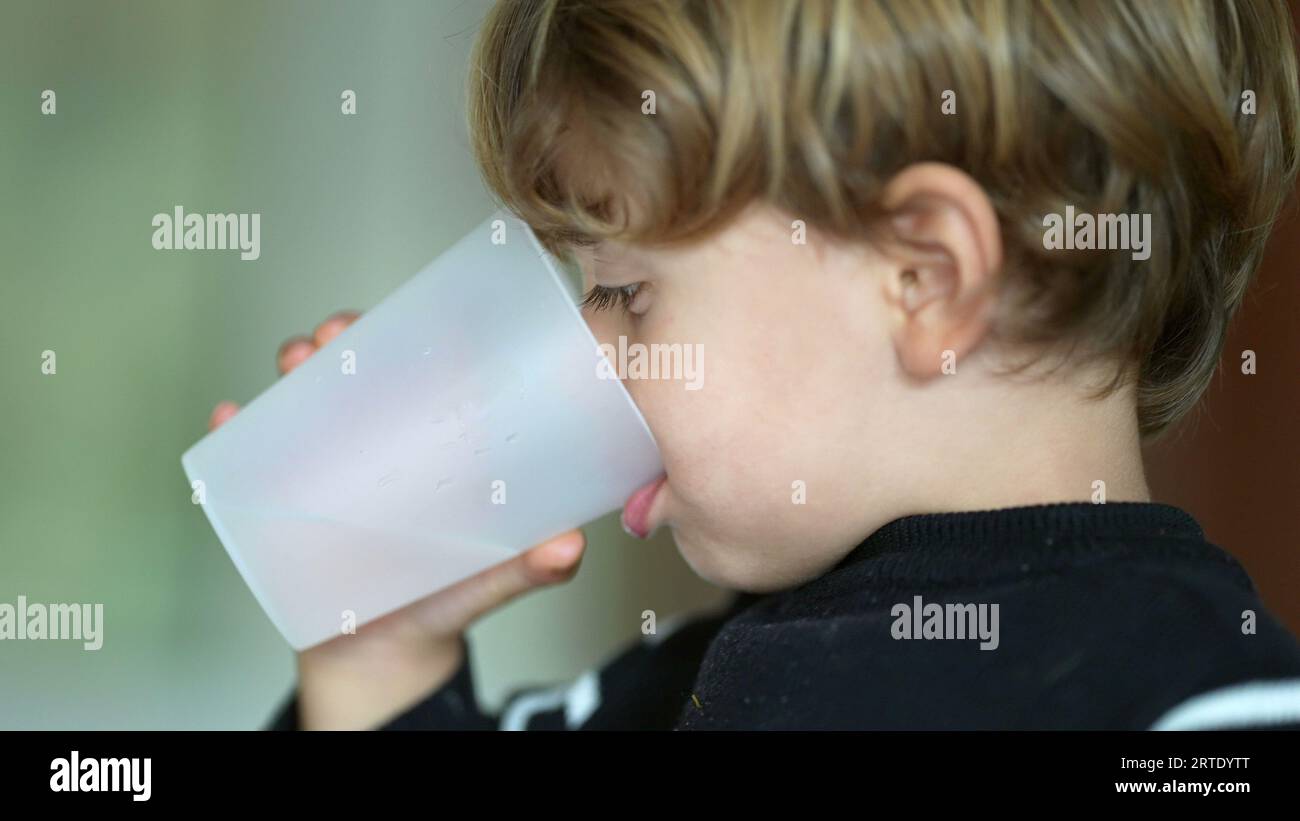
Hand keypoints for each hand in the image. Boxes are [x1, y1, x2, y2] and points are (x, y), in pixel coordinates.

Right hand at [208, 311, 586, 728]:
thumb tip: (569, 545)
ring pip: (303, 399)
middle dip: (343, 339)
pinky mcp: (283, 498)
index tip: (410, 317)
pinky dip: (235, 432)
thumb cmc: (446, 595)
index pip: (425, 371)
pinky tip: (229, 416)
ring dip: (293, 370)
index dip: (416, 336)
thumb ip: (530, 566)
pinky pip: (250, 456)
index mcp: (434, 444)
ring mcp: (326, 465)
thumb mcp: (491, 577)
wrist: (383, 650)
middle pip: (357, 370)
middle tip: (336, 337)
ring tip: (293, 363)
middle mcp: (377, 441)